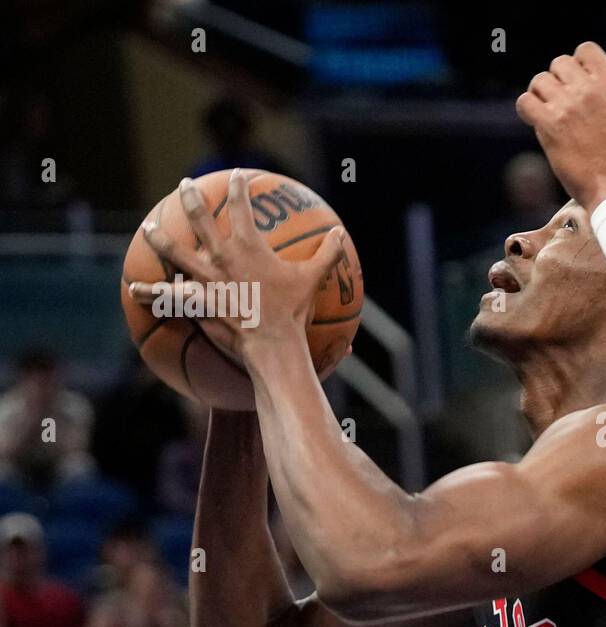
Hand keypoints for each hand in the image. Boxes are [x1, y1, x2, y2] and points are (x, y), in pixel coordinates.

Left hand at [128, 171, 345, 363]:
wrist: (271, 343)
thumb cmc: (292, 312)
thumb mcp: (313, 279)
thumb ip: (327, 254)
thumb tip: (340, 234)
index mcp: (249, 246)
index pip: (242, 206)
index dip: (239, 187)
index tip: (237, 175)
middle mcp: (221, 256)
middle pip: (200, 219)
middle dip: (192, 198)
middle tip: (185, 185)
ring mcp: (205, 279)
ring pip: (175, 252)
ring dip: (160, 239)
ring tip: (149, 228)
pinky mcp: (196, 301)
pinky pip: (168, 295)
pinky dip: (151, 292)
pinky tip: (135, 288)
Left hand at [516, 42, 605, 209]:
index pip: (586, 50)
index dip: (581, 64)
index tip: (581, 82)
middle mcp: (588, 91)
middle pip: (560, 64)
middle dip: (560, 80)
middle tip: (563, 101)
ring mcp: (567, 108)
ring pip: (540, 80)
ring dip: (541, 93)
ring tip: (548, 110)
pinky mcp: (550, 127)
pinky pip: (525, 102)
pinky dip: (527, 109)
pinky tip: (535, 120)